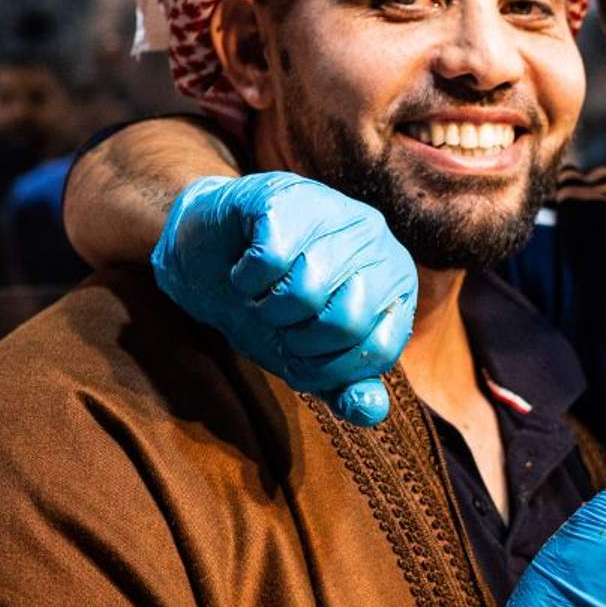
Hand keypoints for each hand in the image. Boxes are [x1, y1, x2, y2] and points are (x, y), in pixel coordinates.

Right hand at [152, 171, 417, 425]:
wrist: (211, 254)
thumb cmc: (270, 304)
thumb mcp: (309, 356)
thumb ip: (344, 386)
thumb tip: (370, 410)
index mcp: (394, 281)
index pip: (377, 349)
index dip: (328, 367)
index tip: (302, 350)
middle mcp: (376, 239)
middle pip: (345, 321)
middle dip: (296, 337)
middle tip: (277, 319)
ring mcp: (333, 210)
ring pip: (304, 291)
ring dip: (265, 307)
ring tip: (260, 292)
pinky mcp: (285, 196)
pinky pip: (269, 260)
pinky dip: (245, 279)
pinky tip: (244, 268)